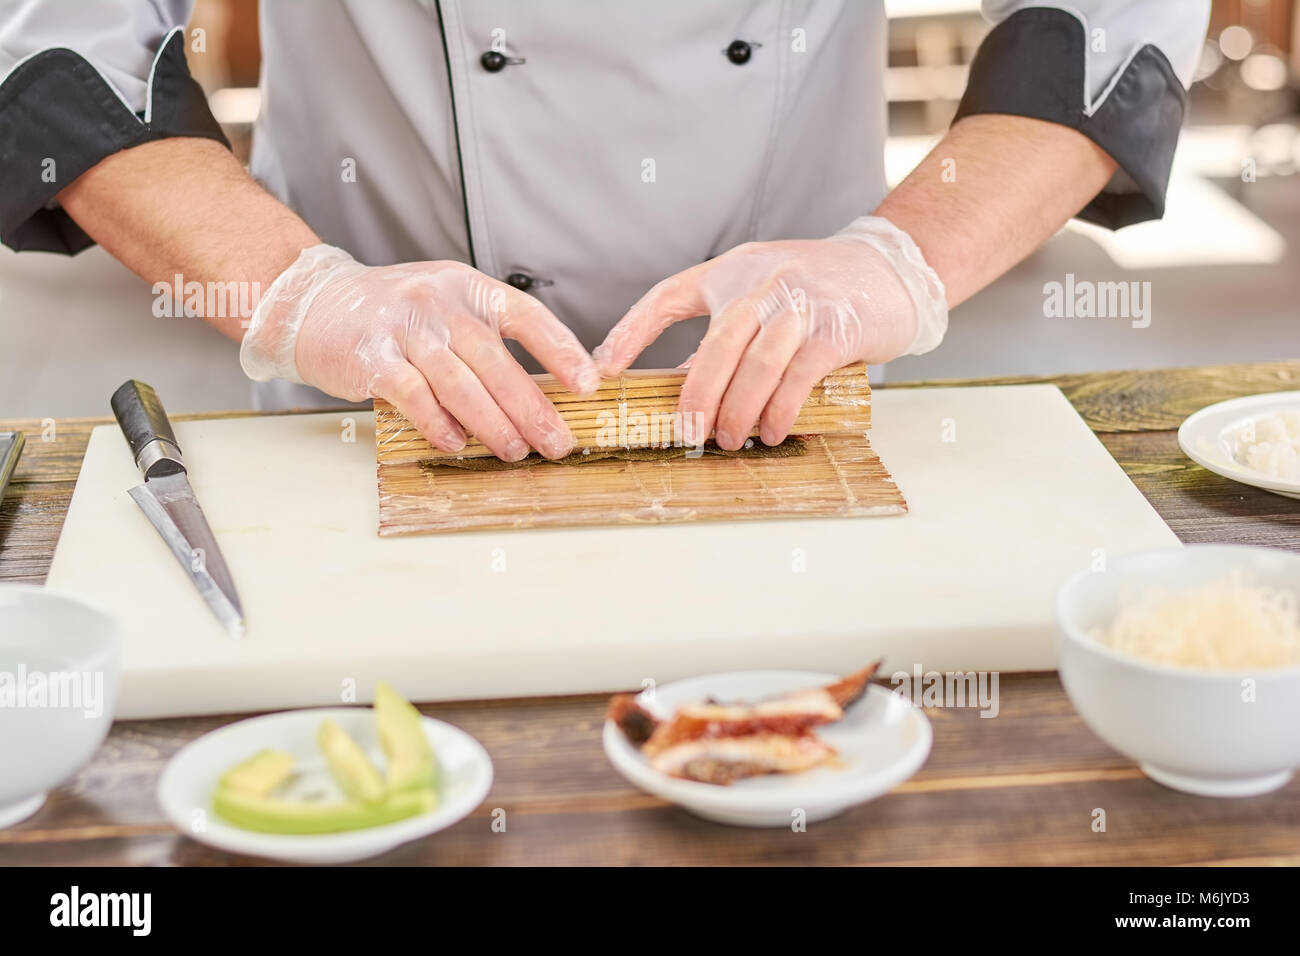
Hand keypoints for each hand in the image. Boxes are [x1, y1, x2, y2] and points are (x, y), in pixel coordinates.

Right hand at [241, 245, 599, 459]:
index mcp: (468, 288)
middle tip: (558, 442)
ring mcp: (403, 329)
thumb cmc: (394, 314)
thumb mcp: (447, 305)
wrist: (315, 302)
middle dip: (532, 407)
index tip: (589, 385)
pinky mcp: (370, 357)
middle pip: (495, 360)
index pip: (526, 315)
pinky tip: (457, 444)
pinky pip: (412, 394)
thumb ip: (488, 339)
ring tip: (516, 452)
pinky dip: (437, 423)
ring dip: (492, 423)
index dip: (561, 350)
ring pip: (459, 381)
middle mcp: (439, 303)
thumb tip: (540, 396)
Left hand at [593, 217, 946, 448]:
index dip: (631, 331)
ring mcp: (801, 306)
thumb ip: (725, 324)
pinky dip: (780, 411)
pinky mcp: (836, 330)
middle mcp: (763, 283)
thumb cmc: (816, 287)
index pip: (668, 296)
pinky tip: (772, 432)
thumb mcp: (760, 285)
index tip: (604, 370)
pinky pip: (799, 377)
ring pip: (757, 367)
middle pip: (716, 346)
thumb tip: (687, 384)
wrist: (889, 269)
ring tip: (729, 441)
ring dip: (738, 412)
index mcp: (731, 271)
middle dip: (696, 398)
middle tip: (687, 434)